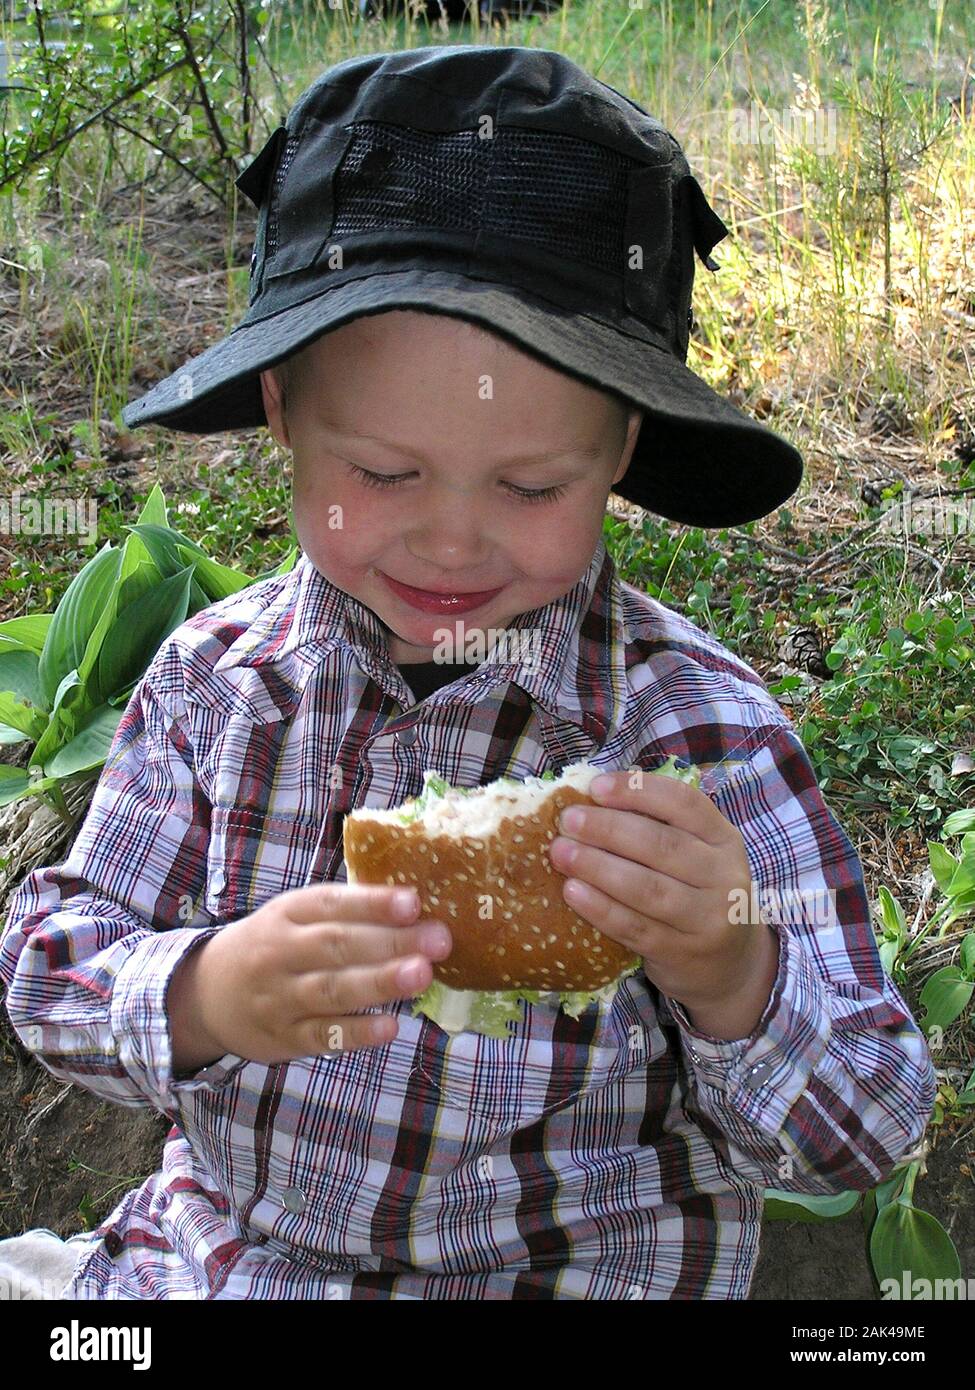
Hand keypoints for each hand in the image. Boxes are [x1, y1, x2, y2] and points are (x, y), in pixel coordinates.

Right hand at [168, 884, 451, 1067]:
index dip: (372, 903)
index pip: (331, 903)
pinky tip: (390, 1027)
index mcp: (287, 914)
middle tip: (439, 940)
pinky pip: (322, 1036)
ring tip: (422, 975)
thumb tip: (415, 908)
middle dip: (391, 941)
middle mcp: (281, 952)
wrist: (206, 993)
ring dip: (379, 983)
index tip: (414, 902)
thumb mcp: (293, 917)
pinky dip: (356, 1033)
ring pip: (331, 990)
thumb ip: (344, 912)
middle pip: (338, 945)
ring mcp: (281, 997)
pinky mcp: (284, 1038)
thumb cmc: (272, 945)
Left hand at [548, 770, 778, 1037]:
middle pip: (662, 845)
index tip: (595, 787)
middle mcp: (723, 876)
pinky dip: (600, 908)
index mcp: (723, 839)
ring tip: (561, 854)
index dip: (638, 791)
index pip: (684, 803)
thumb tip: (589, 799)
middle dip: (608, 829)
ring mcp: (706, 919)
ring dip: (598, 868)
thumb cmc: (696, 893)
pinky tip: (572, 891)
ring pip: (647, 889)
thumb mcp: (696, 855)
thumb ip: (657, 827)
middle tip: (567, 820)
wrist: (728, 964)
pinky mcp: (681, 952)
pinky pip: (635, 927)